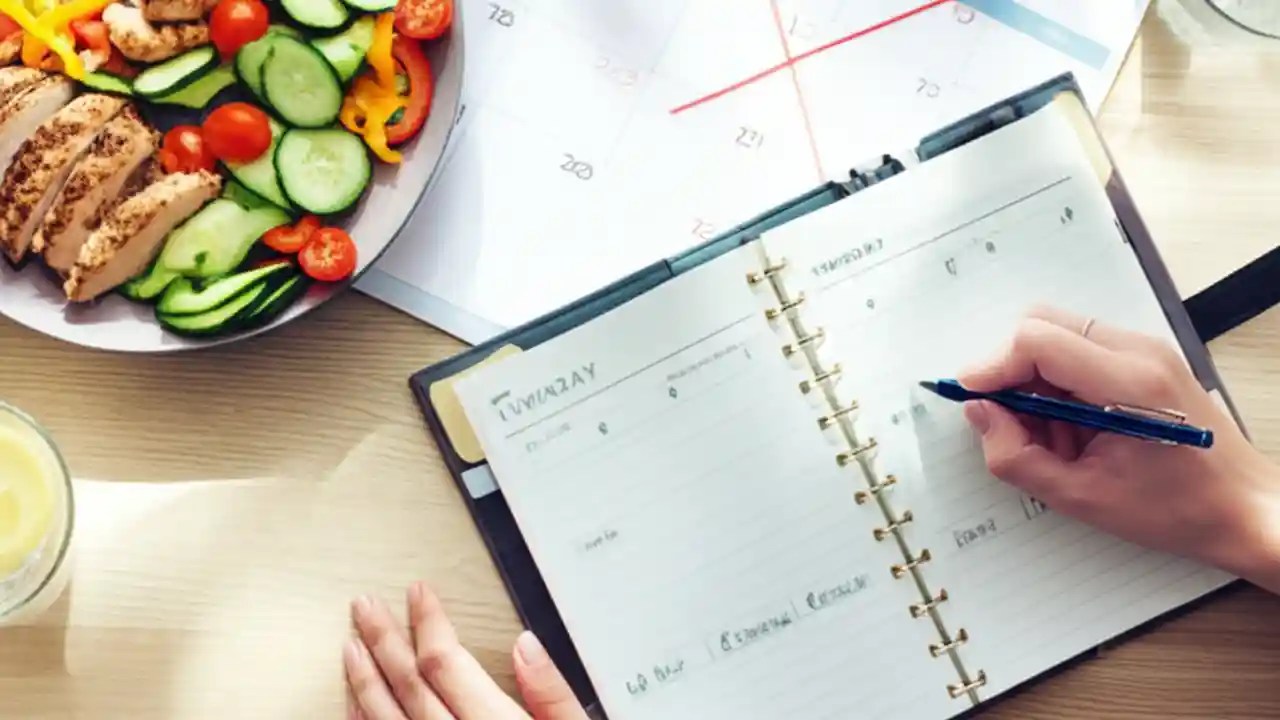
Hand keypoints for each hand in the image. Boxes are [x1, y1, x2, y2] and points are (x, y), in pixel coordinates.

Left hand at [343, 582, 587, 719]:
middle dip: (384, 641)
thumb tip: (525, 644)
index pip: (445, 666)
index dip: (428, 624)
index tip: (418, 594)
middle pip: (408, 688)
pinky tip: (355, 706)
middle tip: (364, 606)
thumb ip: (553, 695)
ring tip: (348, 646)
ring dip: (364, 682)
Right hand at [959, 306, 1279, 591]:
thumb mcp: (1083, 499)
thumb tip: (980, 416)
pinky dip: (1058, 381)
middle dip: (1009, 367)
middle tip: (1005, 417)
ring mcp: (1146, 350)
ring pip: (1058, 334)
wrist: (1246, 509)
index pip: (1037, 341)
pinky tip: (1071, 427)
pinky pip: (1080, 349)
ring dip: (1034, 377)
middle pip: (1042, 323)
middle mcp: (1139, 352)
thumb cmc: (1179, 510)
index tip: (971, 397)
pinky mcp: (1146, 358)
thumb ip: (1018, 457)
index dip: (992, 366)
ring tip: (1049, 433)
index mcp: (1128, 383)